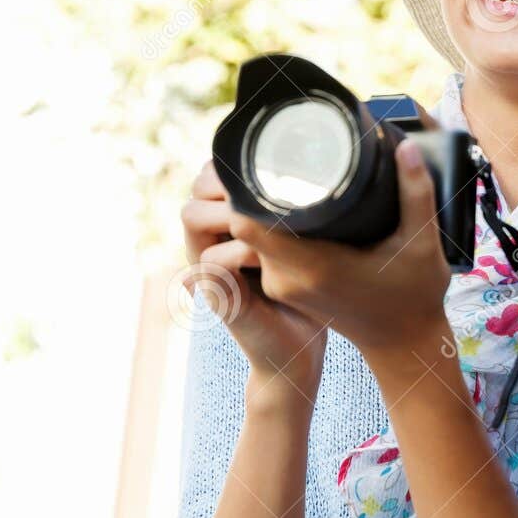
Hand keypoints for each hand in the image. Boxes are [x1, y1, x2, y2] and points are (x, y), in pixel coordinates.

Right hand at [181, 159, 327, 387]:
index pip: (209, 174)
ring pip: (192, 215)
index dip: (233, 164)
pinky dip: (241, 250)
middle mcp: (208, 243)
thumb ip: (299, 211)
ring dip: (232, 211)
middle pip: (196, 187)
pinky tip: (270, 253)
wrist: (299, 353)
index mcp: (225, 227)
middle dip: (229, 184)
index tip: (277, 172)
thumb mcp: (304, 243)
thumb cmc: (308, 293)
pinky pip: (212, 258)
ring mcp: (206, 268)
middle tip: (270, 195)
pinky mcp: (215, 295)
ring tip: (270, 222)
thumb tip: (326, 166)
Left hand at [229, 138, 451, 365]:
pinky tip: (295, 207)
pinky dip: (272, 229)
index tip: (264, 159)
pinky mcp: (286, 287)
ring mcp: (283, 285)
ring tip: (288, 178)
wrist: (403, 344)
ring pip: (253, 236)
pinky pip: (263, 249)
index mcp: (313, 267)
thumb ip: (416, 193)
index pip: (248, 222)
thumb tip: (405, 147)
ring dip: (262, 210)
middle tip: (278, 158)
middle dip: (255, 192)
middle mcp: (287, 279)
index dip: (246, 189)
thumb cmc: (415, 297)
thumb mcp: (423, 244)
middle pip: (246, 224)